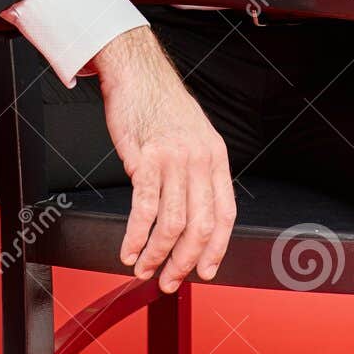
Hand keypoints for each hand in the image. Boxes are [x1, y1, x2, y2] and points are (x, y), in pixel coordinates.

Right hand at [93, 27, 237, 291]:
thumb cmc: (160, 105)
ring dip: (157, 255)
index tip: (205, 271)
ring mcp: (174, 160)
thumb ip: (195, 172)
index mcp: (216, 158)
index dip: (216, 248)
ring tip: (144, 269)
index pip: (225, 215)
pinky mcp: (146, 159)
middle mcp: (200, 161)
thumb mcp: (193, 137)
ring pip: (172, 224)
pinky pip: (144, 210)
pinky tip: (128, 249)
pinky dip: (135, 237)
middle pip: (199, 226)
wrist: (137, 72)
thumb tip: (190, 212)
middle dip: (185, 262)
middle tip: (169, 280)